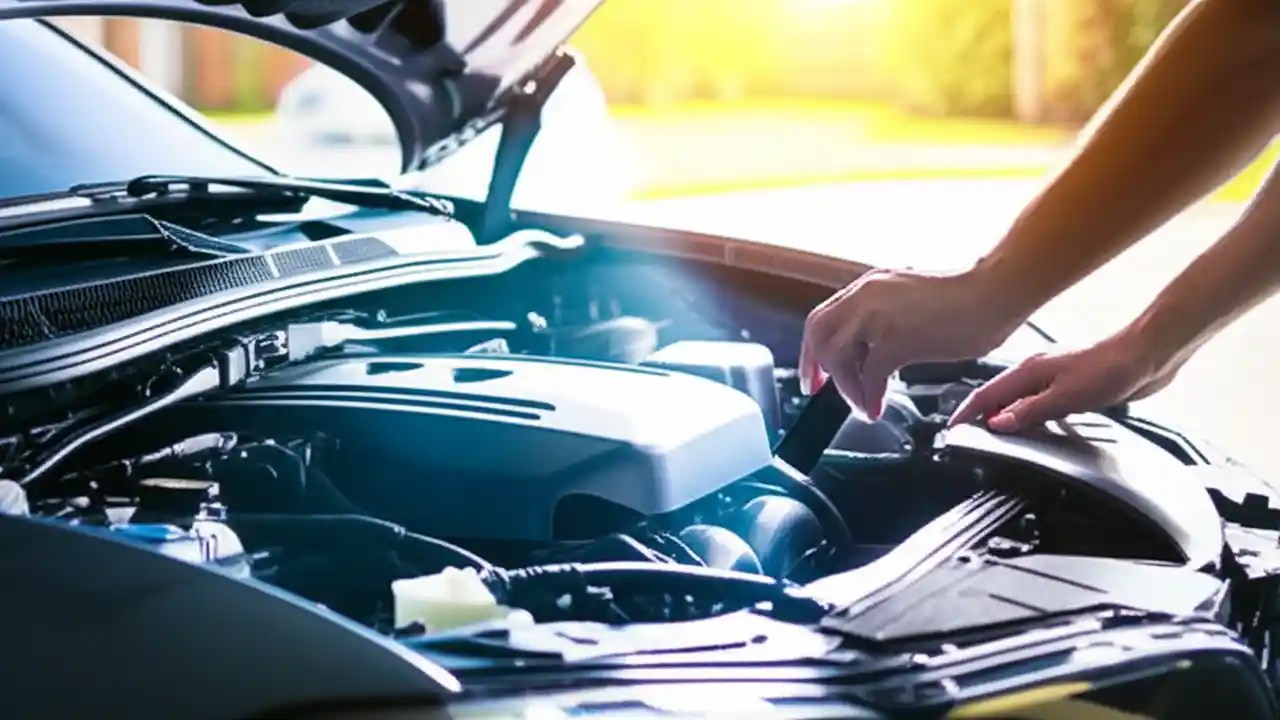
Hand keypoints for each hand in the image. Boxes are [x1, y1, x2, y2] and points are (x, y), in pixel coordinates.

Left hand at [800, 268, 1021, 419]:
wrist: (995, 291)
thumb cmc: (966, 298)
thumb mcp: (908, 300)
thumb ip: (883, 318)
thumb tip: (869, 350)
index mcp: (869, 286)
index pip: (822, 317)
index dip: (812, 350)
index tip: (814, 374)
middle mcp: (866, 296)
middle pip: (819, 335)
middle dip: (816, 368)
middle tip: (821, 392)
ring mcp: (878, 316)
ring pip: (838, 357)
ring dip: (847, 388)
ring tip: (863, 404)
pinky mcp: (897, 338)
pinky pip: (870, 375)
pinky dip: (869, 396)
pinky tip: (877, 407)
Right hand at [948, 331, 1183, 432]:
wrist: (1148, 355)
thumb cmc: (1112, 368)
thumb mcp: (1066, 397)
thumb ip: (1030, 411)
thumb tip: (997, 423)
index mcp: (1029, 371)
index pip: (985, 394)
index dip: (965, 413)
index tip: (951, 429)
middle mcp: (1036, 372)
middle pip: (997, 396)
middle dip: (979, 416)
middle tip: (968, 437)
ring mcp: (1052, 378)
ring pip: (1017, 400)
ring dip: (1003, 416)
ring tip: (994, 435)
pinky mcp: (1070, 385)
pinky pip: (1037, 403)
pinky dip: (1027, 415)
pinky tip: (1034, 426)